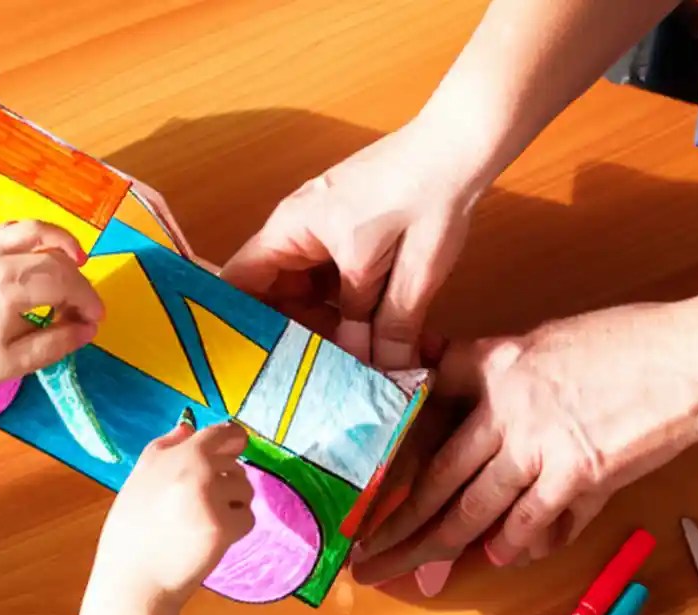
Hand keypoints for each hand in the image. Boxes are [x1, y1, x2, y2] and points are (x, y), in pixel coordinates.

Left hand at [0, 221, 103, 390]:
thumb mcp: (16, 362)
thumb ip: (57, 343)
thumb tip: (88, 328)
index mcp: (8, 288)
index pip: (65, 283)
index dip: (88, 300)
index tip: (95, 321)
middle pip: (56, 258)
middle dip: (79, 282)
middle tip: (83, 311)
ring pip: (36, 229)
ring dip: (62, 243)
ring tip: (76, 264)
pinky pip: (13, 228)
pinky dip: (36, 236)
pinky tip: (44, 255)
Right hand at [90, 422, 253, 607]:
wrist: (133, 581)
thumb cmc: (132, 530)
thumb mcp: (140, 477)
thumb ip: (167, 447)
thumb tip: (189, 427)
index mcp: (175, 454)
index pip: (223, 433)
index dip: (233, 441)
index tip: (232, 450)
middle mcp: (196, 470)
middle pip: (236, 464)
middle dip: (227, 480)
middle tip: (201, 503)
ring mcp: (212, 498)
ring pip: (245, 490)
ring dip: (233, 504)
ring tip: (203, 521)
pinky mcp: (224, 527)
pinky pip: (247, 518)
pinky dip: (235, 528)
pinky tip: (209, 538)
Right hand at [220, 119, 479, 368]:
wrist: (463, 145)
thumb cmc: (427, 199)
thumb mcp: (406, 275)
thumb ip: (386, 330)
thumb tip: (377, 379)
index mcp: (292, 230)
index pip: (238, 282)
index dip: (234, 324)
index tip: (244, 369)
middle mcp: (298, 230)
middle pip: (273, 294)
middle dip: (289, 338)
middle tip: (306, 386)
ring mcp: (323, 232)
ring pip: (305, 293)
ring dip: (321, 329)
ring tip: (338, 373)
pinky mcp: (349, 235)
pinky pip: (332, 283)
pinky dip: (344, 311)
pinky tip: (366, 343)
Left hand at [353, 302, 697, 590]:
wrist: (696, 356)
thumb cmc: (629, 340)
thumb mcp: (547, 339)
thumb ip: (497, 368)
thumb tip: (450, 383)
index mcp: (495, 362)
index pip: (424, 403)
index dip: (392, 447)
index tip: (365, 479)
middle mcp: (507, 407)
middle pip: (437, 477)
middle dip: (396, 524)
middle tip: (366, 556)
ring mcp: (542, 446)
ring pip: (474, 510)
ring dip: (437, 548)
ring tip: (408, 573)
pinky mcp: (581, 478)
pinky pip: (533, 523)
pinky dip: (513, 545)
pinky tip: (494, 560)